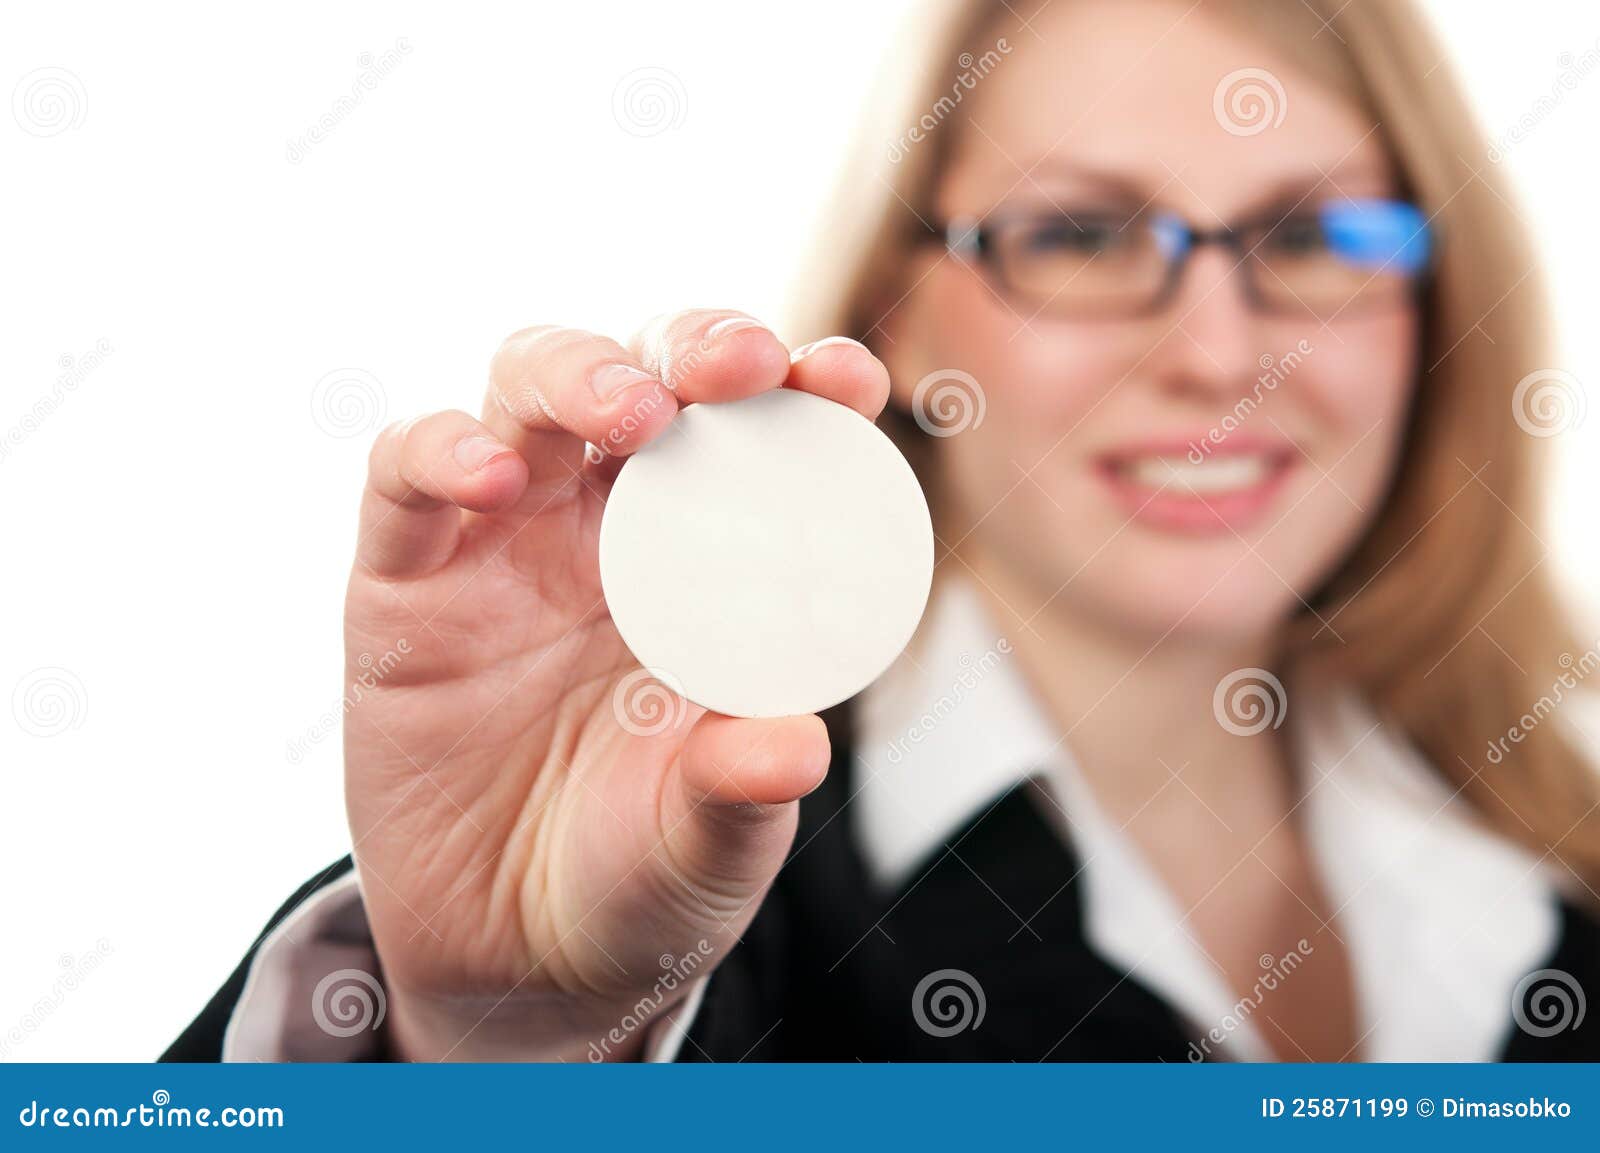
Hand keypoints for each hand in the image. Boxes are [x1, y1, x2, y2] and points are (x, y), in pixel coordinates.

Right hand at [340, 312, 888, 1059]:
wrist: (516, 964)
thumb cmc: (642, 877)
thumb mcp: (707, 842)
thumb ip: (742, 790)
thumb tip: (798, 747)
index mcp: (715, 566)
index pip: (763, 439)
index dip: (806, 386)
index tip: (848, 382)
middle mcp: (613, 531)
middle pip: (646, 376)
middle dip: (696, 346)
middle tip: (742, 366)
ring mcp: (506, 542)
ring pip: (528, 391)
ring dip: (579, 373)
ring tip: (630, 412)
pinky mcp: (403, 582)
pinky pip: (405, 479)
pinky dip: (439, 452)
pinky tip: (489, 475)